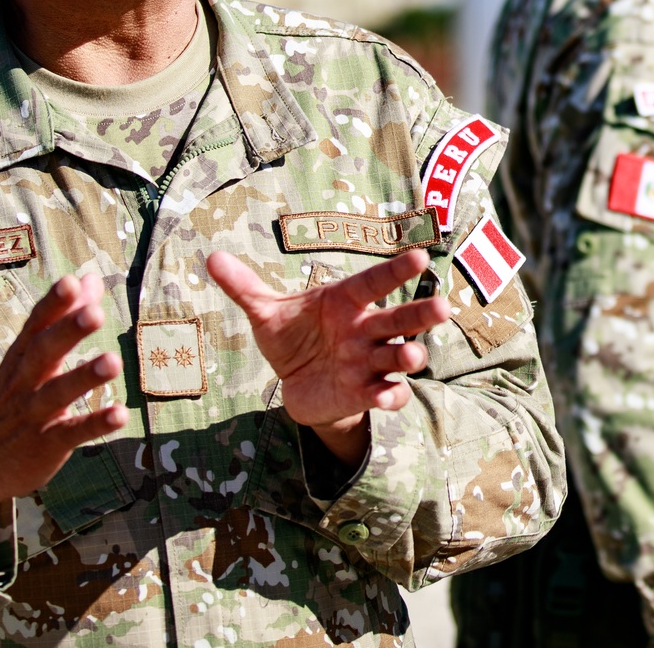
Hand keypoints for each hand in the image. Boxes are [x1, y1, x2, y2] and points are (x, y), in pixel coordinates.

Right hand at [0, 273, 127, 541]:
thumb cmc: (12, 399)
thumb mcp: (31, 358)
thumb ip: (63, 318)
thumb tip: (89, 277)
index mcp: (20, 358)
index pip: (35, 325)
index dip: (53, 304)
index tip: (71, 282)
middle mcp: (23, 383)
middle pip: (43, 353)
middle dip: (67, 332)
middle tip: (95, 313)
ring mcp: (32, 415)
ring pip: (57, 393)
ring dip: (84, 377)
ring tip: (113, 361)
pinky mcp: (45, 445)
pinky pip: (71, 433)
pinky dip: (95, 424)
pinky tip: (121, 414)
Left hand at [207, 249, 448, 465]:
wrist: (296, 384)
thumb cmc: (292, 338)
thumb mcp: (266, 313)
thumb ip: (244, 286)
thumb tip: (211, 257)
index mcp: (346, 302)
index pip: (375, 282)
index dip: (396, 271)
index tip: (420, 256)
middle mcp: (365, 330)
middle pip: (400, 320)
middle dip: (421, 315)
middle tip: (442, 308)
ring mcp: (369, 363)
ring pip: (398, 356)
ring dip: (408, 357)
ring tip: (411, 357)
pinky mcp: (364, 393)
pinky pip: (385, 394)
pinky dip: (389, 396)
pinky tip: (386, 397)